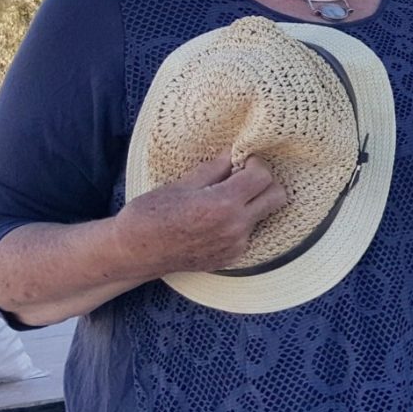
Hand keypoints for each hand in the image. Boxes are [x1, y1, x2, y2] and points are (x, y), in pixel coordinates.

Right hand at [114, 155, 287, 276]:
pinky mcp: (232, 257)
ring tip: (222, 200)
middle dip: (265, 182)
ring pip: (263, 215)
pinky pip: (249, 232)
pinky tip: (214, 220)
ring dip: (251, 203)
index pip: (263, 176)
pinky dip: (240, 221)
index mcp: (222, 204)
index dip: (255, 163)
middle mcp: (235, 227)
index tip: (242, 161)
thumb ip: (214, 169)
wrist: (134, 253)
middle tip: (243, 177)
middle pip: (277, 197)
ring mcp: (236, 245)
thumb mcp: (181, 184)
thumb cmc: (150, 215)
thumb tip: (234, 153)